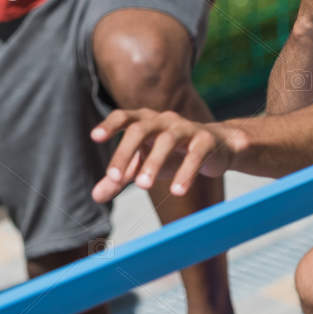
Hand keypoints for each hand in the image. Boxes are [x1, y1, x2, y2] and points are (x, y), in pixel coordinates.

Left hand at [89, 109, 242, 201]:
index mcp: (145, 121)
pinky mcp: (206, 141)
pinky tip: (177, 191)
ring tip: (143, 186)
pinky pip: (195, 155)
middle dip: (124, 152)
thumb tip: (95, 196)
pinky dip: (186, 172)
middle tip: (114, 178)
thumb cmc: (172, 154)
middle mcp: (163, 120)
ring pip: (167, 141)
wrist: (217, 147)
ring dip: (153, 163)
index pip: (124, 117)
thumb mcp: (144, 164)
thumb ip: (121, 177)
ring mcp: (186, 128)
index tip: (94, 136)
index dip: (110, 125)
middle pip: (140, 129)